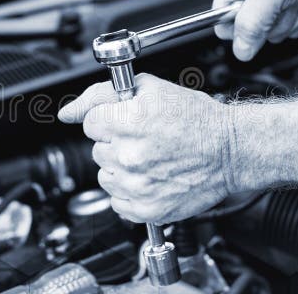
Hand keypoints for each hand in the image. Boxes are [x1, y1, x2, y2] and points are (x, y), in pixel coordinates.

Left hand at [57, 74, 234, 223]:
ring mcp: (137, 185)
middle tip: (146, 139)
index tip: (128, 121)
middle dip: (116, 143)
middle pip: (97, 150)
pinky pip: (117, 202)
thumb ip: (101, 94)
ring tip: (151, 159)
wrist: (230, 150)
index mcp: (128, 120)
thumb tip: (67, 112)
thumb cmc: (197, 119)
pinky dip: (131, 192)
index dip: (110, 119)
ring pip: (105, 176)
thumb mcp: (150, 89)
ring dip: (122, 168)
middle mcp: (130, 154)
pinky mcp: (146, 209)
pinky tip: (152, 178)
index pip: (90, 122)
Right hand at [214, 0, 297, 60]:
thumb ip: (252, 22)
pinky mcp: (283, 1)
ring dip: (293, 16)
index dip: (247, 27)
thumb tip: (241, 50)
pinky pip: (290, 24)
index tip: (266, 15)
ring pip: (274, 30)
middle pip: (252, 31)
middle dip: (277, 20)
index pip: (222, 25)